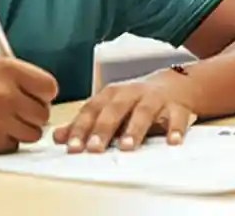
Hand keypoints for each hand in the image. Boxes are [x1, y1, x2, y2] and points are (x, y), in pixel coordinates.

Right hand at [0, 56, 58, 154]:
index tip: (36, 98)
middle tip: (16, 113)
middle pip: (44, 113)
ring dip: (21, 131)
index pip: (49, 86)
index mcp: (7, 69)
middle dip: (33, 115)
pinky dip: (4, 142)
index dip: (44, 95)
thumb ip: (16, 77)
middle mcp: (6, 94)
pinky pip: (13, 146)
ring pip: (32, 133)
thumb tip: (45, 93)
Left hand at [52, 76, 196, 152]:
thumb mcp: (110, 108)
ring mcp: (155, 99)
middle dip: (104, 129)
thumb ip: (85, 123)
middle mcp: (132, 94)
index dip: (81, 128)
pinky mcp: (177, 107)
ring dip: (135, 128)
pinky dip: (175, 129)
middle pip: (115, 110)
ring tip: (127, 147)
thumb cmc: (137, 100)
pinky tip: (173, 142)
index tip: (72, 147)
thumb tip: (57, 137)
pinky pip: (177, 118)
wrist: (177, 84)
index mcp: (112, 95)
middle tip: (94, 149)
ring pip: (144, 112)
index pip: (92, 110)